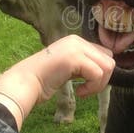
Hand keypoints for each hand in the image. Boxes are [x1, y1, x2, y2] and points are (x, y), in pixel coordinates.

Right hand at [0, 35, 114, 128]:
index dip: (100, 73)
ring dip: (99, 84)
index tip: (86, 85)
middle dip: (103, 79)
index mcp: (75, 41)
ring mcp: (76, 47)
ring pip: (107, 66)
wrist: (24, 83)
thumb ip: (83, 65)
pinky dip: (92, 87)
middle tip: (87, 89)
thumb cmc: (42, 81)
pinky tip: (79, 92)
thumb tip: (105, 72)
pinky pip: (98, 74)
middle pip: (109, 59)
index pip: (103, 54)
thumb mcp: (67, 68)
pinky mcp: (75, 58)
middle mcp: (77, 40)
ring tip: (83, 91)